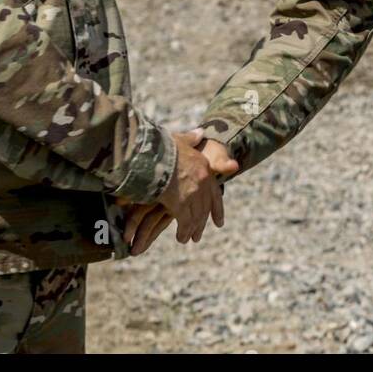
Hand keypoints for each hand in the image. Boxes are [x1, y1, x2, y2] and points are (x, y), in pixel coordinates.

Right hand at [122, 132, 238, 255]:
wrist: (153, 152)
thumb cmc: (162, 144)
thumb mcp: (180, 140)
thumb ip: (191, 139)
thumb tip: (201, 133)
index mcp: (203, 166)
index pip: (214, 191)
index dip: (216, 207)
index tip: (219, 221)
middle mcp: (202, 181)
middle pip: (205, 206)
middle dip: (202, 222)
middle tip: (199, 235)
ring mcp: (193, 193)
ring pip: (197, 216)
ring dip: (193, 229)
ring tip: (188, 239)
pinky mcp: (181, 204)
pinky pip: (185, 222)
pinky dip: (184, 231)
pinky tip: (181, 238)